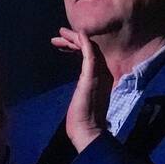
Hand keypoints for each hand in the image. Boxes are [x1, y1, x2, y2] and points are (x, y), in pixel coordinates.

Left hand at [52, 28, 111, 152]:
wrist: (87, 131)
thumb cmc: (84, 121)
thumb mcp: (83, 102)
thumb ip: (85, 92)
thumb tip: (83, 92)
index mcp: (101, 80)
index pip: (91, 57)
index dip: (78, 48)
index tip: (64, 42)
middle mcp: (103, 74)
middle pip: (91, 51)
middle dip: (75, 40)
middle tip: (60, 33)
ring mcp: (99, 75)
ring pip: (90, 50)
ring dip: (76, 38)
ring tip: (62, 32)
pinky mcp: (92, 77)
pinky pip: (90, 55)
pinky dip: (85, 43)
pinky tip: (79, 34)